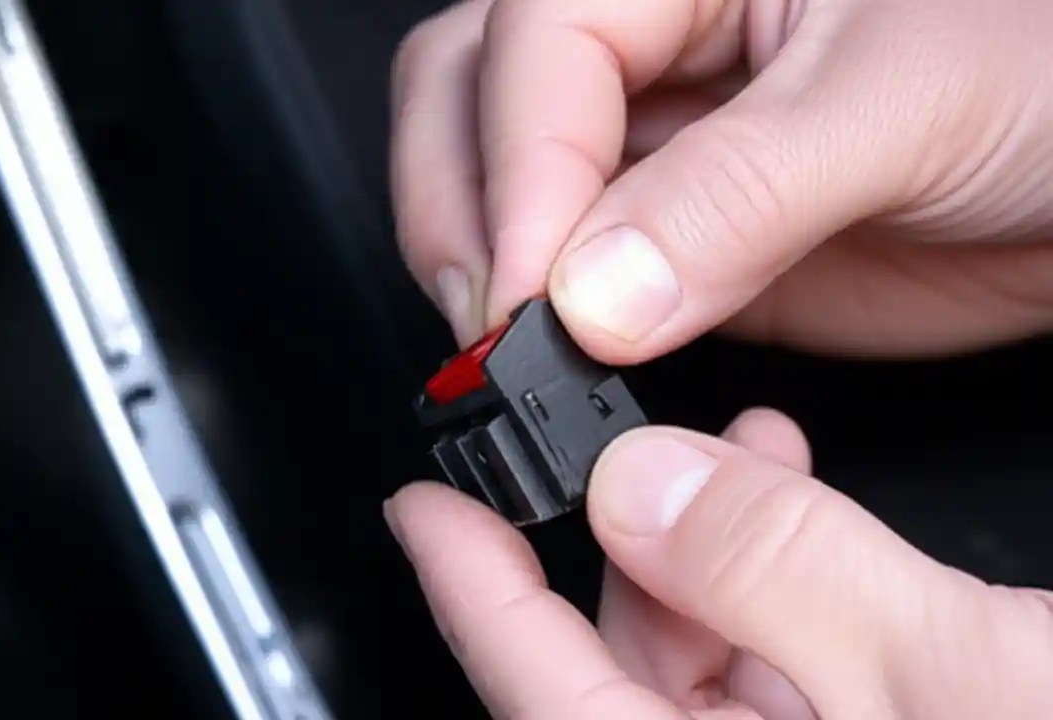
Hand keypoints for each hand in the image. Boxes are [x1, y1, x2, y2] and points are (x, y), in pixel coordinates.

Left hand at [384, 409, 1052, 717]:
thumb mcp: (953, 673)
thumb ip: (782, 571)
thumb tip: (648, 486)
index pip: (537, 690)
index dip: (469, 588)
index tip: (421, 509)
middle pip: (613, 672)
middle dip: (622, 547)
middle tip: (631, 446)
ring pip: (701, 669)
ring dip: (709, 558)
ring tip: (743, 451)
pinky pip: (781, 681)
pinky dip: (779, 597)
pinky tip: (809, 526)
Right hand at [391, 0, 1052, 357]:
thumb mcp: (908, 99)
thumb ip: (740, 195)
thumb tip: (594, 292)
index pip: (538, 42)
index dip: (520, 167)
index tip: (533, 289)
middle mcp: (651, 40)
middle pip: (467, 96)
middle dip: (462, 211)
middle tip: (501, 323)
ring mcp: (653, 146)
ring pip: (492, 185)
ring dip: (484, 270)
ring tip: (523, 352)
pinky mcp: (669, 244)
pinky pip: (567, 280)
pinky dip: (547, 332)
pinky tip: (570, 368)